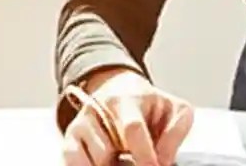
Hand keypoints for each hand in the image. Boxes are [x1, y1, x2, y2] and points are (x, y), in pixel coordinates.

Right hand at [61, 66, 194, 165]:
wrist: (119, 88)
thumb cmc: (148, 103)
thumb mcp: (174, 110)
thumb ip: (175, 133)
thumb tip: (163, 161)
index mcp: (127, 100)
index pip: (132, 128)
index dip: (144, 155)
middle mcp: (98, 110)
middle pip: (106, 152)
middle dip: (125, 164)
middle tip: (136, 160)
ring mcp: (81, 124)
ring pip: (94, 160)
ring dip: (110, 164)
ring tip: (122, 157)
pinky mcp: (70, 138)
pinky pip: (72, 161)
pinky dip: (87, 165)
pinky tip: (105, 161)